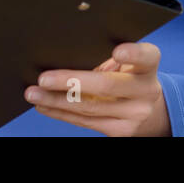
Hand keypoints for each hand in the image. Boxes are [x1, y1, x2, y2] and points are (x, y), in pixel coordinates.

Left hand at [24, 42, 170, 135]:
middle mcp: (146, 91)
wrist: (150, 111)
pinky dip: (61, 113)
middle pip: (107, 86)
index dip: (133, 53)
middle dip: (71, 82)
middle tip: (43, 78)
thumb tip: (62, 54)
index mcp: (148, 66)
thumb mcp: (127, 62)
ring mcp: (134, 115)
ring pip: (90, 108)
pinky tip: (44, 106)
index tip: (117, 51)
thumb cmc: (128, 75)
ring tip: (33, 93)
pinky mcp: (121, 131)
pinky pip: (86, 122)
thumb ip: (107, 55)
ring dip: (56, 101)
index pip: (146, 56)